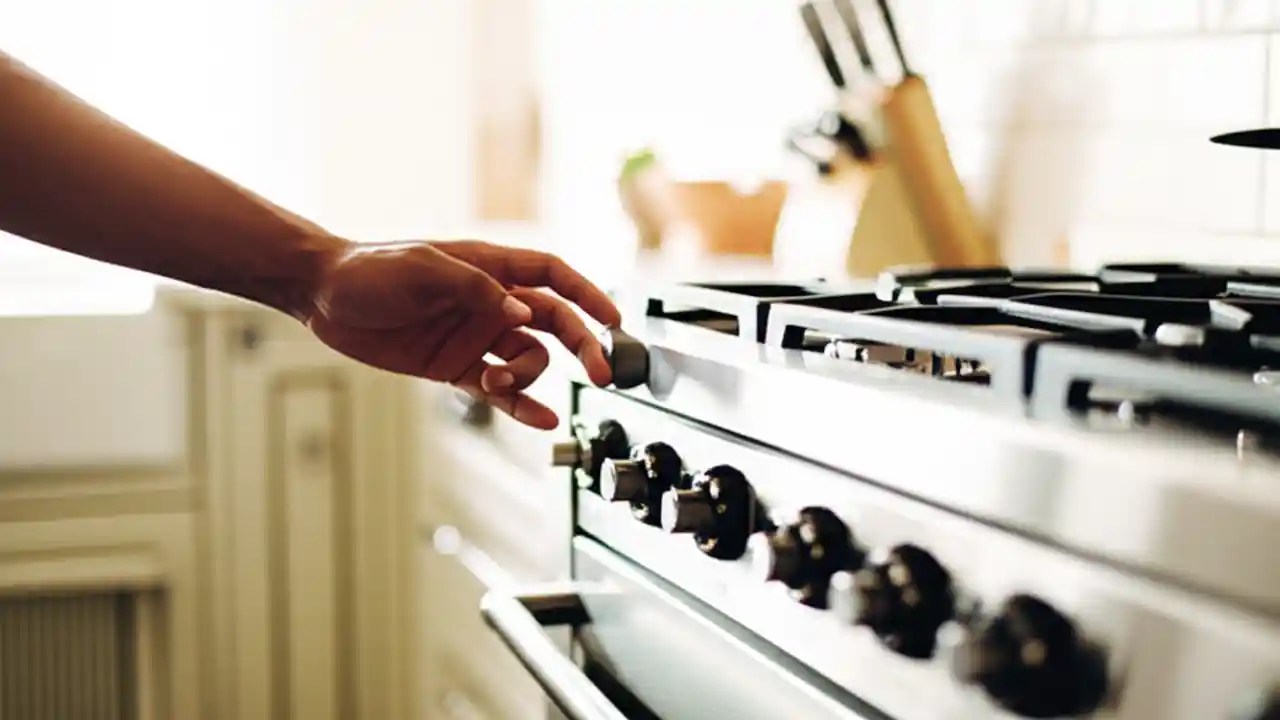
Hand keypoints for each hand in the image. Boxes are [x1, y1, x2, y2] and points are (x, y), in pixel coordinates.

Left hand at [304, 239, 620, 428]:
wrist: (323, 297)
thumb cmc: (371, 270)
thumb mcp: (425, 268)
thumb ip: (477, 289)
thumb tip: (521, 314)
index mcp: (490, 268)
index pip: (553, 276)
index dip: (587, 294)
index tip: (613, 318)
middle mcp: (490, 302)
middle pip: (554, 321)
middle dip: (581, 345)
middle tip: (599, 371)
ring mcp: (475, 336)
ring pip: (527, 359)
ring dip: (527, 377)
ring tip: (497, 385)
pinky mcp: (456, 367)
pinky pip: (499, 390)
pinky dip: (521, 406)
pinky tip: (542, 420)